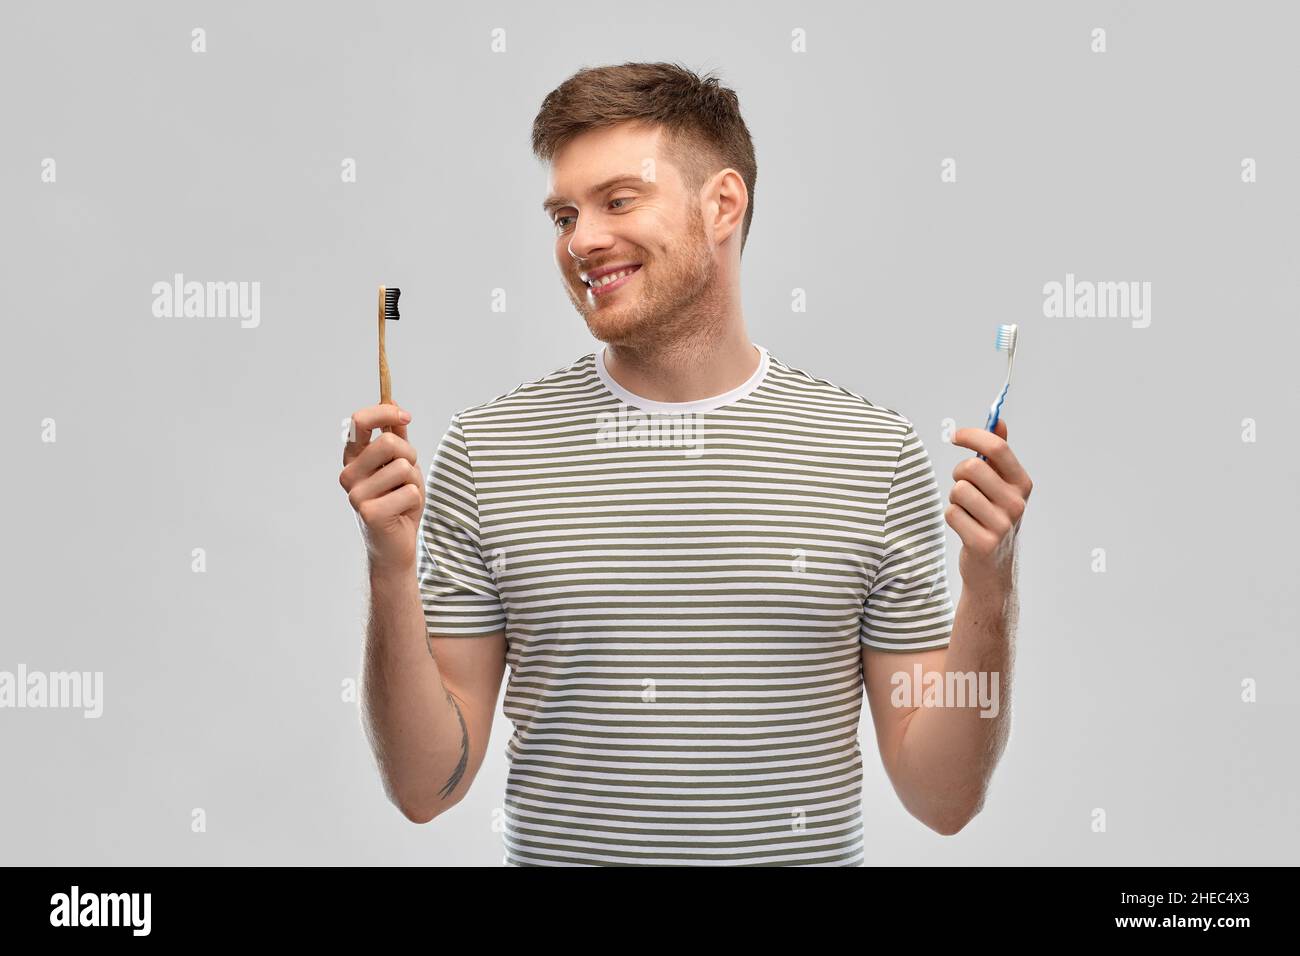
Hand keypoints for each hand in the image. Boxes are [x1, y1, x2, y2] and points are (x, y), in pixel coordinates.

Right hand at [339, 403, 422, 572]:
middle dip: (410, 456)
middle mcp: (349, 474)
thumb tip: (394, 404)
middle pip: (388, 443)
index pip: (358, 422)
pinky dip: (415, 502)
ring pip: (403, 468)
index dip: (384, 413)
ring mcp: (356, 494)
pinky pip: (410, 492)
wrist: (395, 545)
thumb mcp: (400, 464)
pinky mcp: (369, 513)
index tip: (406, 416)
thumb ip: (396, 437)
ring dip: (414, 482)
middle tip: (408, 477)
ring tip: (403, 497)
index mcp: (353, 458)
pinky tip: (402, 513)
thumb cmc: (399, 502)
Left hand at [945, 418, 1032, 595]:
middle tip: (962, 485)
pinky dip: (951, 517)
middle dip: (958, 473)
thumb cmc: (992, 519)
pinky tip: (964, 528)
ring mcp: (1002, 524)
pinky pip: (951, 513)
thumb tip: (999, 421)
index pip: (997, 448)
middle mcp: (1016, 503)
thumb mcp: (1001, 487)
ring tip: (966, 511)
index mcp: (1022, 484)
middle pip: (970, 468)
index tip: (955, 436)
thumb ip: (998, 455)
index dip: (972, 436)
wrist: (993, 571)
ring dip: (954, 499)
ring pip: (958, 491)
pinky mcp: (983, 542)